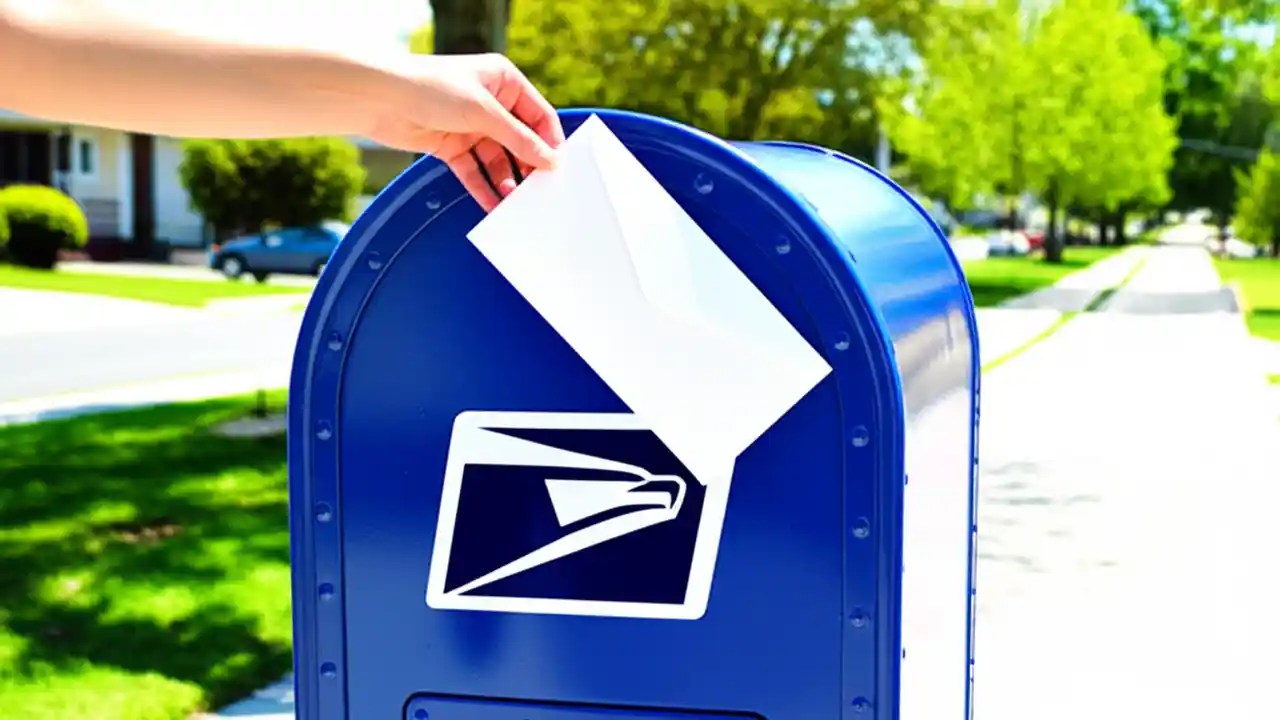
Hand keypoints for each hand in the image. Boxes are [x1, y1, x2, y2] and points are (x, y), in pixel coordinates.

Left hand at [362, 53, 564, 211]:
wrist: (380, 98)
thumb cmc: (431, 88)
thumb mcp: (484, 112)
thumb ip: (519, 138)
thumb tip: (550, 159)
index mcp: (504, 81)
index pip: (538, 114)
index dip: (549, 141)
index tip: (557, 168)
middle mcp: (490, 103)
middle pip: (519, 140)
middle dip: (528, 166)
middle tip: (540, 191)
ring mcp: (470, 126)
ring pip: (497, 159)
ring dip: (506, 181)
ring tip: (515, 203)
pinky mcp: (451, 145)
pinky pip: (474, 171)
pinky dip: (483, 188)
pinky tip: (493, 205)